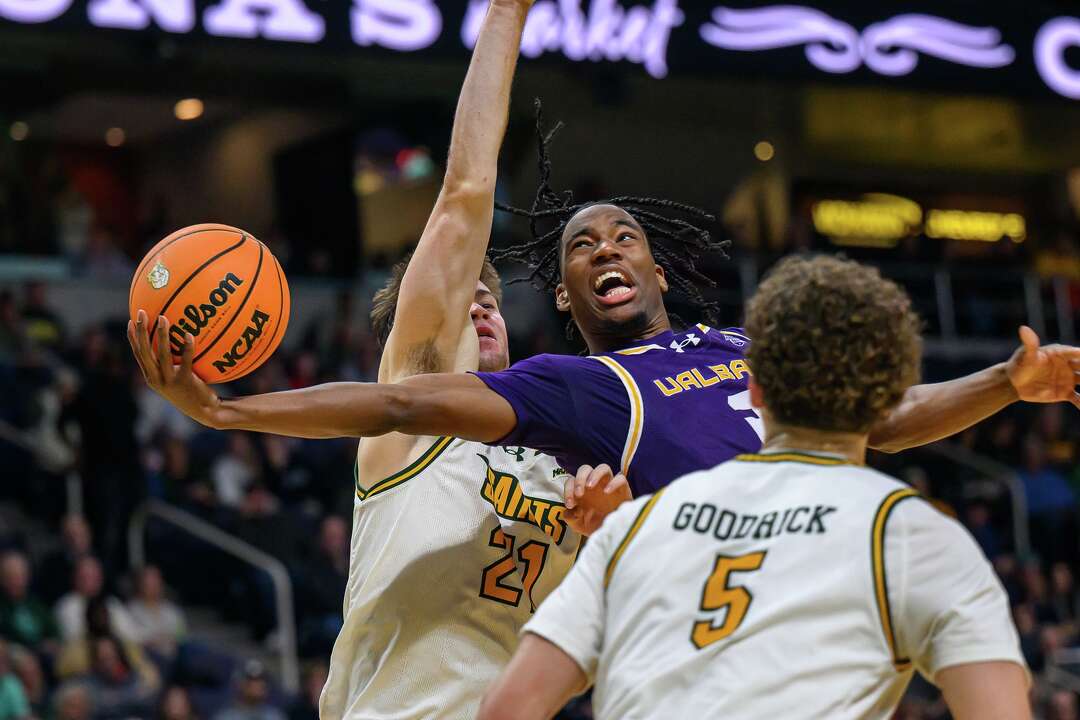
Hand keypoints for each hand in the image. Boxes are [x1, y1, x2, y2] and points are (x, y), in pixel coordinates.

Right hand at [127, 309, 222, 426]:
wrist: (205, 411)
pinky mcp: (185, 381)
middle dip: (141, 331)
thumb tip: (174, 340)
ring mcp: (170, 381)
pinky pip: (186, 360)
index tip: (131, 321)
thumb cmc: (191, 391)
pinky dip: (187, 347)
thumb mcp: (175, 378)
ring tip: (163, 318)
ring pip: (162, 355)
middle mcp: (156, 379)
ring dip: (162, 335)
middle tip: (142, 312)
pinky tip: (189, 334)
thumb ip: (170, 364)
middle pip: (144, 352)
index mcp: (151, 377)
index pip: (138, 355)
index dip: (133, 338)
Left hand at [563, 463, 631, 535]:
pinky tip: (607, 492)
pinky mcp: (623, 490)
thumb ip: (571, 518)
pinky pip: (621, 478)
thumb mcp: (579, 525)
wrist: (613, 535)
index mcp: (582, 490)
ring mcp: (609, 485)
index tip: (570, 505)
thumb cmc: (595, 526)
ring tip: (590, 486)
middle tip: (579, 494)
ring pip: (603, 467)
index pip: (571, 481)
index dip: (568, 490)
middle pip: (585, 469)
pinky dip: (613, 482)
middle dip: (580, 478)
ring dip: (594, 474)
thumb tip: (571, 510)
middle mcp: (594, 485)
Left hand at [1005, 326, 1079, 408]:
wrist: (1014, 382)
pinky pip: (1078, 399)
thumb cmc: (1020, 364)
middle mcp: (1069, 365)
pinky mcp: (1065, 392)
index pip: (1078, 353)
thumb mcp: (1025, 355)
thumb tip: (1023, 328)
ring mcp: (1068, 379)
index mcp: (1062, 353)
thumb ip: (1029, 344)